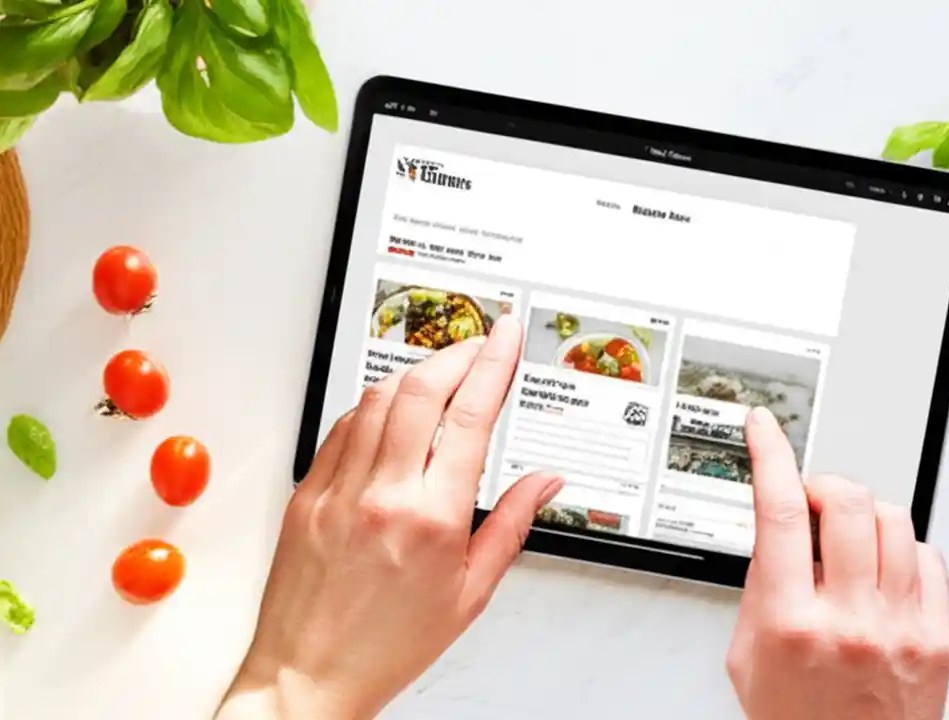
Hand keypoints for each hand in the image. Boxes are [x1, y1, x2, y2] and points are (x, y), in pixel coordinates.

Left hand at [216, 315, 560, 719]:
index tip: (506, 337)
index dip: (495, 363)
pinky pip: (342, 427)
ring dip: (415, 373)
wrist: (308, 677)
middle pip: (421, 388)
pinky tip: (391, 412)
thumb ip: (510, 525)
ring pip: (377, 398)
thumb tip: (544, 480)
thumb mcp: (471, 592)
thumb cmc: (386, 646)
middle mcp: (382, 496)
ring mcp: (338, 491)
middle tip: (479, 343)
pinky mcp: (306, 494)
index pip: (472, 416)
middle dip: (457, 352)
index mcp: (432, 520)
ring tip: (440, 373)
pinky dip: (373, 405)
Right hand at [727, 408, 948, 719]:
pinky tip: (884, 572)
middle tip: (814, 500)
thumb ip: (762, 587)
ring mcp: (901, 627)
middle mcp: (851, 620)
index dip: (771, 456)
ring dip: (866, 514)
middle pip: (849, 503)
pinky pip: (930, 558)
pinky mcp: (938, 639)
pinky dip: (904, 550)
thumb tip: (780, 529)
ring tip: (851, 541)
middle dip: (826, 485)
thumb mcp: (747, 656)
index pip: (782, 512)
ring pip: (895, 520)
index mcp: (791, 623)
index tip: (764, 430)